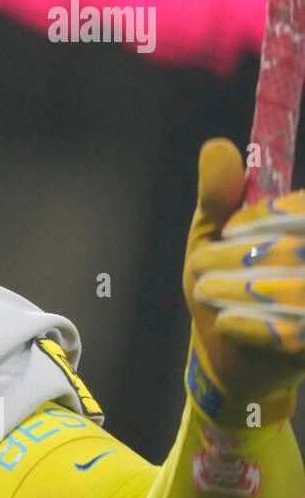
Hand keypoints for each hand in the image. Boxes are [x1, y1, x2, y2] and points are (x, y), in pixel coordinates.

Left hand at [184, 138, 304, 414]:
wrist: (227, 351)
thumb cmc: (224, 281)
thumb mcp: (214, 234)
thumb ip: (218, 195)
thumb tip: (217, 146)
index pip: (302, 212)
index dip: (264, 217)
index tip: (228, 231)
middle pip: (293, 250)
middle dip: (237, 257)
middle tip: (204, 268)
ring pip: (294, 291)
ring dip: (236, 291)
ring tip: (209, 293)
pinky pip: (288, 334)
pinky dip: (247, 327)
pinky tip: (226, 324)